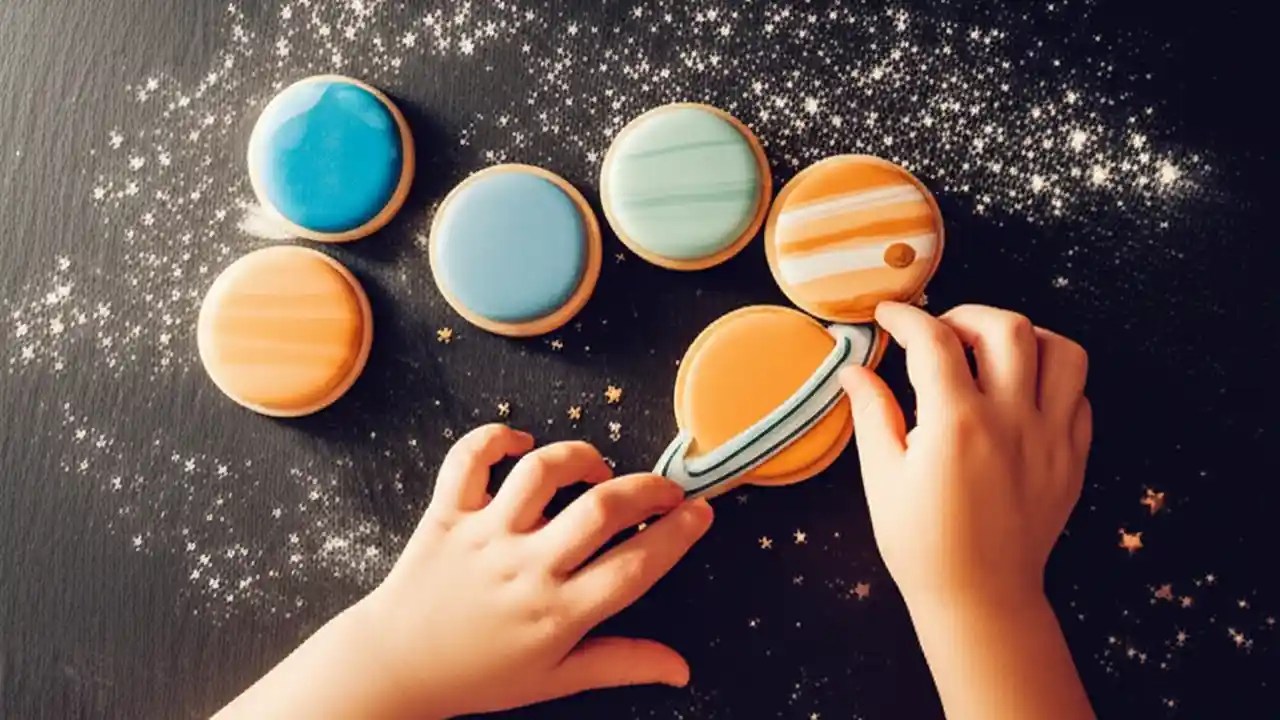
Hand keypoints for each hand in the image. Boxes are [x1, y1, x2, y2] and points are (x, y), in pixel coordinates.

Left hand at [215, 425, 712, 719]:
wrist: (396, 666)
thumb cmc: (481, 674)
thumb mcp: (557, 678)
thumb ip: (621, 663)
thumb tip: (682, 668)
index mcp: (557, 614)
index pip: (634, 566)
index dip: (677, 535)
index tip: (701, 512)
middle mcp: (525, 568)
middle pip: (600, 510)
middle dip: (648, 490)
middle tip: (665, 490)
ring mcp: (483, 537)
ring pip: (540, 473)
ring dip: (578, 459)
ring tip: (595, 472)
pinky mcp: (446, 514)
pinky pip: (468, 459)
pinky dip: (494, 438)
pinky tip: (519, 443)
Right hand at [839, 302, 1090, 607]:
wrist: (981, 598)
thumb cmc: (922, 544)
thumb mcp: (882, 477)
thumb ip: (872, 414)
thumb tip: (853, 370)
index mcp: (956, 424)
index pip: (933, 341)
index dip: (906, 318)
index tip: (888, 316)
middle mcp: (1011, 420)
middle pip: (1007, 327)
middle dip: (967, 314)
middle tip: (940, 332)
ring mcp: (1051, 438)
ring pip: (1063, 351)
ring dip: (1025, 337)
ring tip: (992, 352)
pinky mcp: (1074, 457)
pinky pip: (1079, 395)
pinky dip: (1053, 380)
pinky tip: (1020, 394)